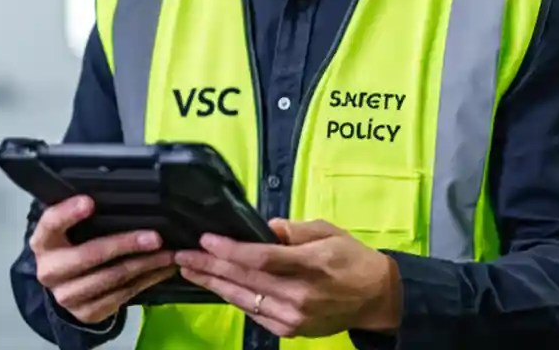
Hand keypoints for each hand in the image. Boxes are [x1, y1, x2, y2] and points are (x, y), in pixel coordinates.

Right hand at [30, 195, 176, 324]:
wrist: (66, 285)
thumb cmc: (75, 246)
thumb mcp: (71, 229)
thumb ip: (86, 215)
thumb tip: (125, 196)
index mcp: (44, 242)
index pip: (51, 223)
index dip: (68, 213)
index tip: (89, 202)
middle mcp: (50, 271)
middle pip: (89, 255)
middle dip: (126, 244)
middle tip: (155, 237)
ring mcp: (67, 296)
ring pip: (112, 278)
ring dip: (145, 264)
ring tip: (169, 254)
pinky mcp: (87, 313)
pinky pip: (122, 295)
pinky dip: (146, 281)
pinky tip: (161, 270)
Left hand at [174, 219, 402, 337]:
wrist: (376, 297)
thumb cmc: (352, 259)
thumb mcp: (327, 232)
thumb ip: (293, 230)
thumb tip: (262, 228)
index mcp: (310, 266)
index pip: (261, 258)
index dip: (230, 250)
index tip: (206, 240)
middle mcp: (299, 295)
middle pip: (245, 280)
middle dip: (209, 266)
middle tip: (182, 256)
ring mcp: (293, 317)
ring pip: (243, 299)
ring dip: (214, 284)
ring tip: (190, 271)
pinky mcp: (290, 330)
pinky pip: (254, 312)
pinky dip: (234, 298)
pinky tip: (218, 286)